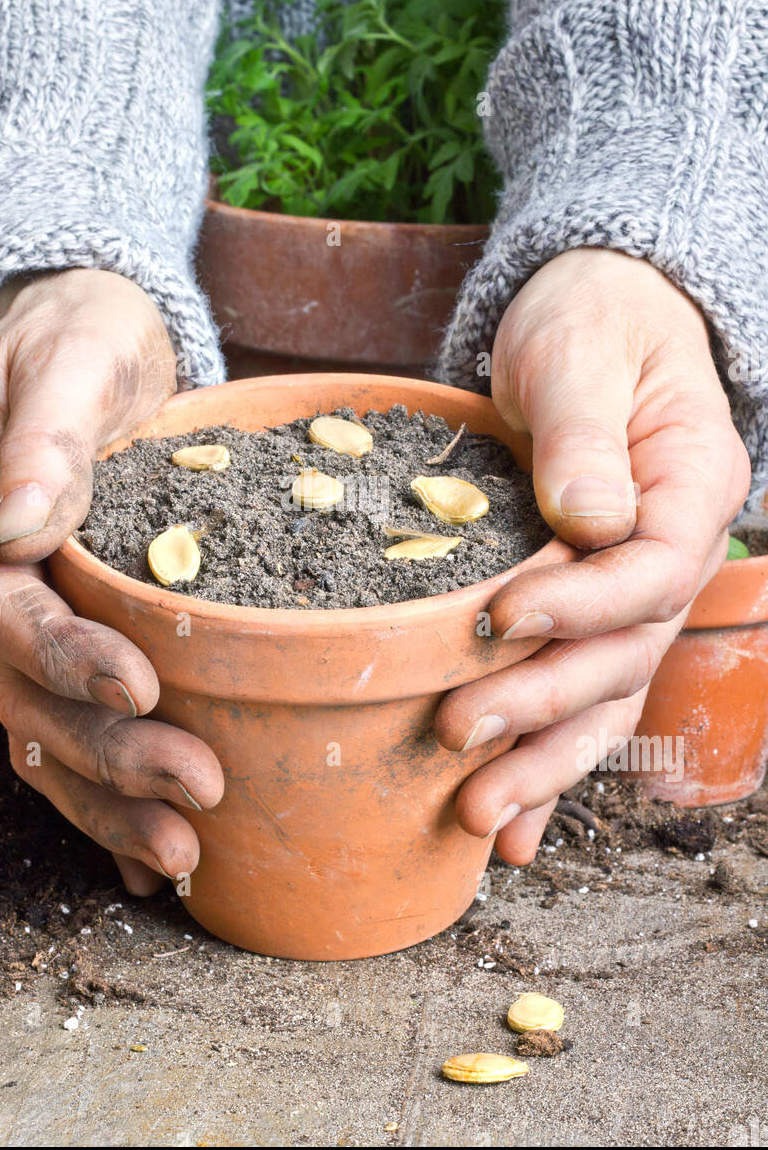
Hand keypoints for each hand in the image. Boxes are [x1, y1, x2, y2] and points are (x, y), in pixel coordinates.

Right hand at [0, 269, 222, 895]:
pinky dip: (107, 800)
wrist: (90, 340)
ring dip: (109, 804)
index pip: (7, 613)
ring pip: (47, 735)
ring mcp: (28, 622)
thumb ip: (47, 436)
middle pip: (29, 698)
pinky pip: (74, 731)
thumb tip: (21, 521)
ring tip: (185, 855)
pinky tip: (151, 857)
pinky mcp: (70, 639)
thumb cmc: (82, 334)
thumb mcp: (72, 356)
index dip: (67, 658)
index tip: (144, 685)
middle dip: (111, 756)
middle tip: (198, 796)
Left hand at [436, 248, 750, 861]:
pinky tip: (508, 827)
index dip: (580, 605)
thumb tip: (591, 519)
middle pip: (623, 654)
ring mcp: (635, 594)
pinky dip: (546, 760)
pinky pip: (578, 696)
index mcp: (691, 488)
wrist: (593, 322)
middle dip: (542, 704)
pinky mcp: (589, 613)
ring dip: (543, 761)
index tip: (500, 618)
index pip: (650, 572)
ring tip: (477, 816)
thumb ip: (584, 433)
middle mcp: (675, 555)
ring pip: (603, 697)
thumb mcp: (580, 352)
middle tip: (459, 735)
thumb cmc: (590, 322)